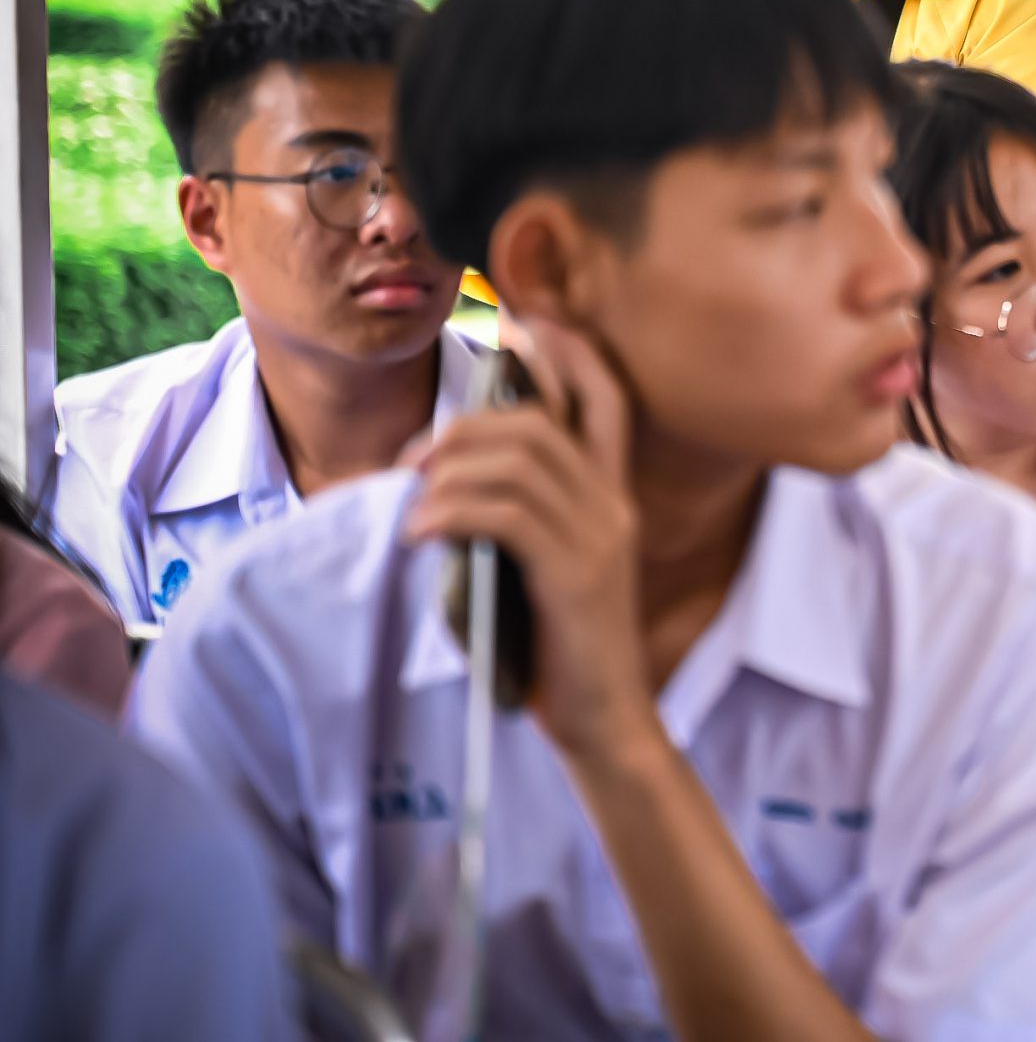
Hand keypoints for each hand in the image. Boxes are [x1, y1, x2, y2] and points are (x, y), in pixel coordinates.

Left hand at [404, 316, 653, 762]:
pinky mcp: (574, 575)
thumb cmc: (560, 651)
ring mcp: (597, 538)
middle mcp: (611, 504)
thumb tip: (446, 483)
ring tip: (412, 492)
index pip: (607, 398)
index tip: (521, 324)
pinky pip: (508, 514)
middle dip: (468, 422)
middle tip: (414, 458)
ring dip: (452, 464)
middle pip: (542, 421)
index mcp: (610, 496)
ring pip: (522, 458)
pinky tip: (423, 530)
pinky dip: (454, 510)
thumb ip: (519, 521)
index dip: (568, 351)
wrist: (606, 723)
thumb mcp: (545, 570)